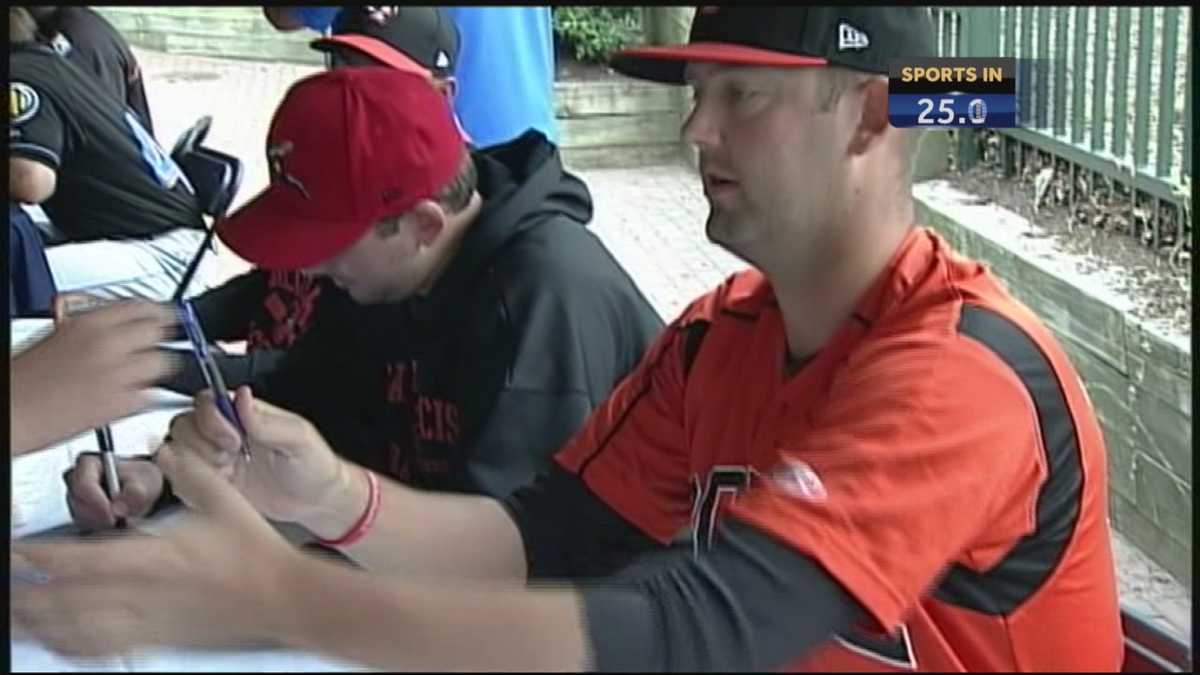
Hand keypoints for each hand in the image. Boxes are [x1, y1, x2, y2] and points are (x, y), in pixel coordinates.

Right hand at [10, 300, 177, 454]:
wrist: (11, 409)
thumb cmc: (23, 377)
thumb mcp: (59, 335)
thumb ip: (94, 328)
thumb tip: (117, 326)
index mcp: (91, 321)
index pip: (144, 306)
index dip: (158, 312)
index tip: (164, 316)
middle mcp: (110, 343)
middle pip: (160, 332)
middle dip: (159, 339)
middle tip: (156, 345)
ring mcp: (120, 374)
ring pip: (163, 363)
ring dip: (156, 368)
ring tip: (141, 374)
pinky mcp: (122, 405)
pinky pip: (152, 395)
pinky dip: (146, 395)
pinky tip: (129, 396)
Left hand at [12, 445, 301, 656]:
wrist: (280, 595)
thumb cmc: (254, 553)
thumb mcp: (223, 500)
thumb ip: (190, 471)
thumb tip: (168, 451)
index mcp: (156, 556)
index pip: (83, 559)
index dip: (42, 557)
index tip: (19, 551)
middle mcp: (145, 592)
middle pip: (66, 603)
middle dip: (26, 596)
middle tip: (5, 588)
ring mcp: (148, 620)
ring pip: (76, 630)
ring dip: (40, 623)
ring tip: (17, 613)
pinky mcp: (155, 637)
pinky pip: (101, 648)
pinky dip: (69, 645)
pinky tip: (55, 639)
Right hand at [167, 387, 364, 535]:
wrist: (318, 503)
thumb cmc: (316, 465)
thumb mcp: (299, 439)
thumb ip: (267, 422)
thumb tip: (242, 397)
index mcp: (245, 414)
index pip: (205, 402)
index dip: (211, 420)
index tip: (233, 439)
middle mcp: (225, 433)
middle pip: (183, 425)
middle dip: (201, 444)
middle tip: (229, 458)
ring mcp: (216, 459)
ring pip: (177, 452)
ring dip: (196, 465)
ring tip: (227, 474)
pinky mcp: (212, 485)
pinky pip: (182, 480)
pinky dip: (192, 484)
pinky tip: (221, 488)